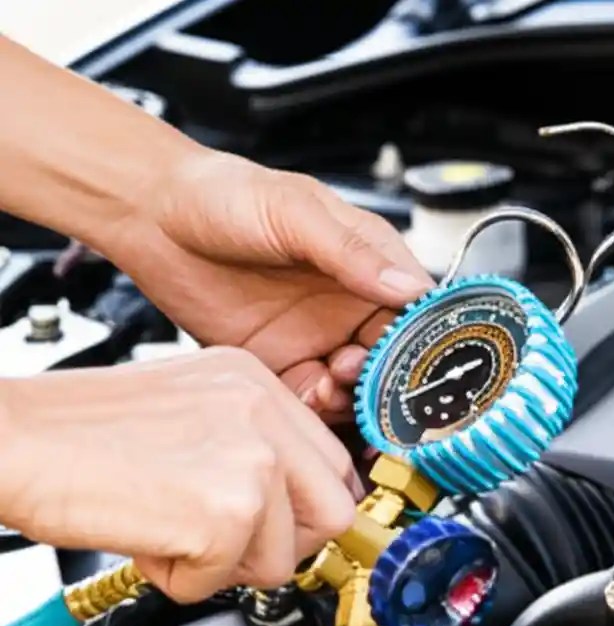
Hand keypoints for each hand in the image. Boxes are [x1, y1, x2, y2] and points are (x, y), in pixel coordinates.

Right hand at [0, 348, 357, 602]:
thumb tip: (286, 505)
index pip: (332, 463)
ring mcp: (253, 460)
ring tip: (166, 529)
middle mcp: (265, 412)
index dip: (304, 508)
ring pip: (284, 557)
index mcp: (256, 382)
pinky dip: (180, 579)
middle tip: (226, 542)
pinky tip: (145, 539)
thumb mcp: (187, 408)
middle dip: (283, 544)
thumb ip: (245, 444)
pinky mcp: (227, 512)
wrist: (13, 440)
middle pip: (335, 510)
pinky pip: (224, 581)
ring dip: (223, 565)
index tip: (278, 524)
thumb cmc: (76, 431)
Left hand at [100, 149, 433, 420]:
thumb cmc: (224, 194)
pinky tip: (307, 393)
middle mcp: (349, 305)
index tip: (422, 358)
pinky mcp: (278, 364)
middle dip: (389, 375)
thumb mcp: (295, 211)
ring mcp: (316, 337)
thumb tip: (408, 287)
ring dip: (354, 395)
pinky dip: (316, 407)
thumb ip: (351, 252)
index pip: (416, 307)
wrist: (151, 216)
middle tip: (365, 374)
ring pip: (357, 384)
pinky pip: (310, 398)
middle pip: (392, 355)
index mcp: (368, 262)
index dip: (425, 336)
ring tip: (333, 383)